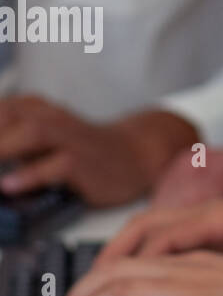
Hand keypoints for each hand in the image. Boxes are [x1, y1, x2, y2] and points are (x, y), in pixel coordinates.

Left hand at [0, 98, 196, 206]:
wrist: (134, 154)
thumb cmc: (80, 150)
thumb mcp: (39, 141)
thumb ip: (7, 148)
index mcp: (33, 109)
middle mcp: (50, 117)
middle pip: (6, 119)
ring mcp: (70, 137)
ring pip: (32, 133)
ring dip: (1, 150)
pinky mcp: (85, 161)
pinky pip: (57, 164)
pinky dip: (31, 175)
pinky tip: (10, 186)